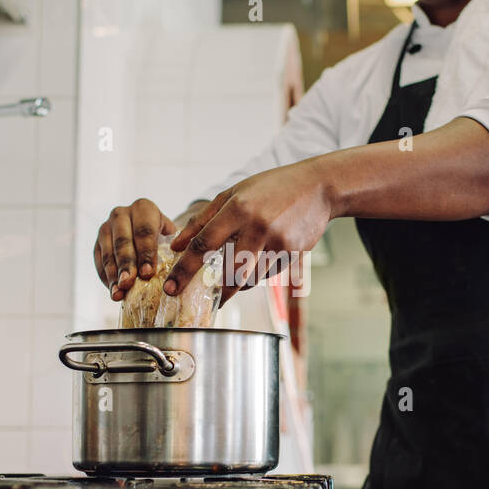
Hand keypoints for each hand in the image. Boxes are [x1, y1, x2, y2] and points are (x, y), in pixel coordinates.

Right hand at [92, 198, 175, 300]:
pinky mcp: (97, 242)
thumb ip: (174, 247)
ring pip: (108, 252)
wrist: (145, 233)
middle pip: (123, 241)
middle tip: (128, 283)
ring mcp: (106, 227)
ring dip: (113, 275)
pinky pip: (99, 261)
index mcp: (143, 208)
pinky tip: (113, 291)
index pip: (144, 231)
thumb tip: (178, 270)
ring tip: (118, 293)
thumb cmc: (163, 237)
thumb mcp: (171, 235)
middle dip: (126, 264)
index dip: (146, 252)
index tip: (148, 273)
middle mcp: (121, 214)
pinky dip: (106, 278)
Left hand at [167, 160, 333, 303]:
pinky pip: (267, 275)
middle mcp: (257, 226)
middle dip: (215, 291)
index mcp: (237, 209)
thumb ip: (203, 219)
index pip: (203, 244)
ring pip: (250, 278)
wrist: (318, 187)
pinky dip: (257, 274)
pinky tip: (260, 259)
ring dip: (238, 283)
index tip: (170, 288)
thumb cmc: (271, 188)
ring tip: (235, 273)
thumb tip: (177, 246)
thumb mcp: (233, 194)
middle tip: (204, 300)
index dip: (184, 270)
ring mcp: (278, 242)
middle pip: (230, 273)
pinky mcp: (293, 253)